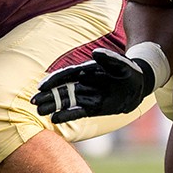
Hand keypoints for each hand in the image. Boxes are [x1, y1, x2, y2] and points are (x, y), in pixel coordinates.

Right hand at [32, 48, 153, 122]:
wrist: (138, 85)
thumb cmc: (129, 71)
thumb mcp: (121, 63)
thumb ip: (109, 58)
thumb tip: (95, 53)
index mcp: (86, 70)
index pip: (66, 75)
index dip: (53, 80)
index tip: (41, 87)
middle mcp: (83, 83)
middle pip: (61, 89)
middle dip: (48, 95)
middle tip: (33, 102)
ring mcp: (87, 96)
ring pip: (66, 101)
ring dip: (53, 105)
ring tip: (39, 111)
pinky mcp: (93, 108)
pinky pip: (77, 112)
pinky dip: (66, 115)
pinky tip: (54, 119)